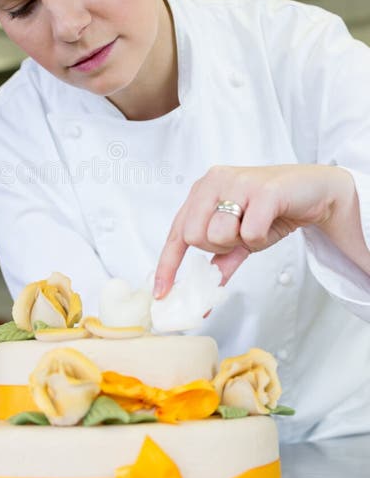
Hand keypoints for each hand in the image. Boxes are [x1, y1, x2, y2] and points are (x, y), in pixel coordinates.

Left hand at [154, 164, 356, 297]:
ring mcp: (237, 182)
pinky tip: (269, 223)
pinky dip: (259, 239)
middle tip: (240, 237)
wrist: (314, 192)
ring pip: (218, 235)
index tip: (162, 292)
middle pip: (194, 236)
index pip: (177, 232)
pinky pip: (248, 233)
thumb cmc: (272, 211)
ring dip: (240, 242)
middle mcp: (214, 180)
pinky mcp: (262, 190)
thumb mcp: (240, 237)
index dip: (168, 264)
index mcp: (203, 189)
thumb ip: (220, 260)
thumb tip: (203, 297)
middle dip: (218, 247)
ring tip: (255, 227)